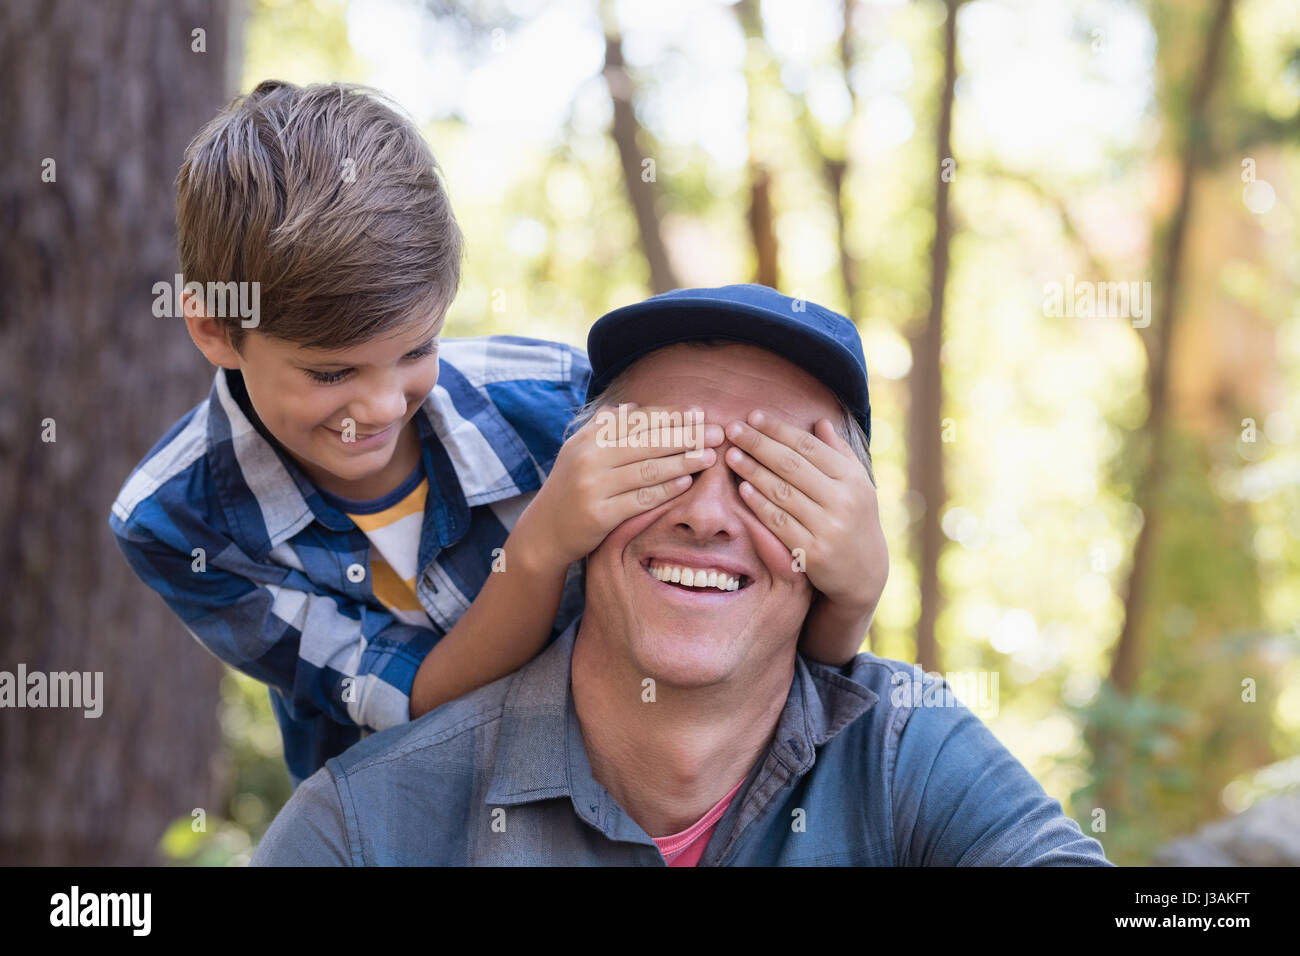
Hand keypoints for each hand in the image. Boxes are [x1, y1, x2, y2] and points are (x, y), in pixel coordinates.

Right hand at [518, 403, 724, 569]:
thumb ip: (607, 428)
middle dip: (686, 436)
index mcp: (588, 437)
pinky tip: (687, 482)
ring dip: (683, 461)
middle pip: (647, 442)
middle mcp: (589, 457)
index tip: (699, 413)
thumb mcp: (582, 450)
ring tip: (709, 456)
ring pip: (648, 470)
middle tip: (716, 433)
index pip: (637, 421)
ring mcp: (593, 486)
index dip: (671, 415)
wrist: (545, 529)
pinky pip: (640, 499)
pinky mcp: (599, 515)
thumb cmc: (573, 486)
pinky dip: (666, 489)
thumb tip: (637, 406)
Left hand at [723, 410, 887, 624]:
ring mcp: (828, 527)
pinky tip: (743, 488)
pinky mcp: (813, 552)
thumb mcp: (857, 484)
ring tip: (731, 455)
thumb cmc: (855, 518)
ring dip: (753, 471)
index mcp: (852, 478)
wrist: (865, 571)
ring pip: (782, 492)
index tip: (753, 417)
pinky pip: (779, 522)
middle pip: (792, 465)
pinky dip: (759, 504)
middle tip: (733, 430)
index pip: (809, 446)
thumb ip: (838, 452)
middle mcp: (843, 500)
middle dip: (759, 444)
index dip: (779, 430)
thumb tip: (820, 421)